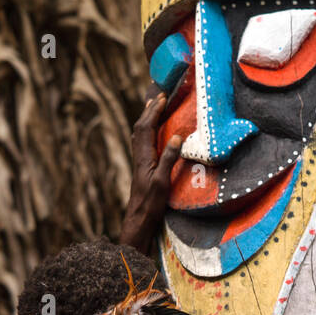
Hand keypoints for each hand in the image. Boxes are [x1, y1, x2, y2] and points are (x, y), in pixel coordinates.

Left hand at [119, 87, 182, 256]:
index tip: (162, 97)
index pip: (147, 127)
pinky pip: (142, 142)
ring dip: (146, 118)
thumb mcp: (162, 182)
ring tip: (154, 106)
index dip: (154, 111)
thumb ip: (169, 159)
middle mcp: (139, 156)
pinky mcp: (142, 168)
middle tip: (159, 95)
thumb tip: (178, 136)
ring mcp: (139, 162)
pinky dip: (146, 130)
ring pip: (139, 133)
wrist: (138, 219)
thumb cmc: (150, 204)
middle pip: (140, 126)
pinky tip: (151, 131)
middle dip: (149, 109)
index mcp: (144, 157)